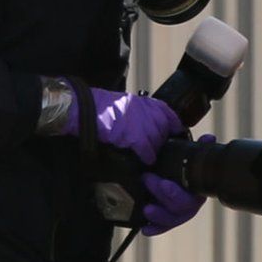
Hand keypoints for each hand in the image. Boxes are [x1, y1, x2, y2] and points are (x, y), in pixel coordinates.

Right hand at [62, 88, 183, 163]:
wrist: (85, 109)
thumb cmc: (100, 107)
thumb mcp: (125, 103)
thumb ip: (140, 112)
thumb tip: (150, 125)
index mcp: (144, 101)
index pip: (168, 113)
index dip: (173, 124)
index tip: (176, 132)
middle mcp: (146, 110)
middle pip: (164, 129)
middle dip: (162, 140)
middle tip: (158, 148)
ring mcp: (141, 123)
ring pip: (157, 141)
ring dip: (154, 149)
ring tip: (150, 155)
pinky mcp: (133, 136)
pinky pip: (147, 150)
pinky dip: (148, 156)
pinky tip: (146, 160)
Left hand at [142, 136, 211, 235]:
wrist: (169, 169)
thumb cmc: (179, 163)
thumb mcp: (186, 153)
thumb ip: (198, 148)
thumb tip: (210, 138)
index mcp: (196, 190)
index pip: (191, 198)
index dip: (176, 194)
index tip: (163, 184)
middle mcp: (188, 204)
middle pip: (180, 209)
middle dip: (163, 197)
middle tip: (147, 179)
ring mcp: (176, 213)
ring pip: (171, 220)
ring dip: (159, 216)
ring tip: (146, 209)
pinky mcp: (163, 218)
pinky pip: (160, 228)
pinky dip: (154, 228)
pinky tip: (144, 228)